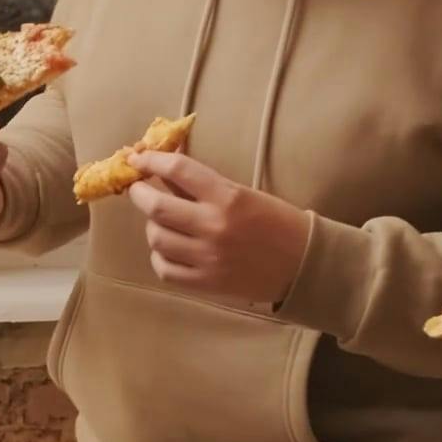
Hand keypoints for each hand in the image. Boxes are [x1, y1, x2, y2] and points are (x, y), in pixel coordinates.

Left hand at [127, 151, 311, 311]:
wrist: (304, 264)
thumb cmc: (276, 222)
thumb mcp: (243, 193)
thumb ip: (202, 185)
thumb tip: (164, 168)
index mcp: (228, 197)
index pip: (178, 169)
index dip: (151, 161)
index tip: (138, 159)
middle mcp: (214, 226)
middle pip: (156, 206)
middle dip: (139, 193)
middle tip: (138, 189)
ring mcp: (208, 257)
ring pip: (156, 238)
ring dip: (153, 225)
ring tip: (162, 221)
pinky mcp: (206, 283)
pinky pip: (165, 269)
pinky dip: (160, 256)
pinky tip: (169, 249)